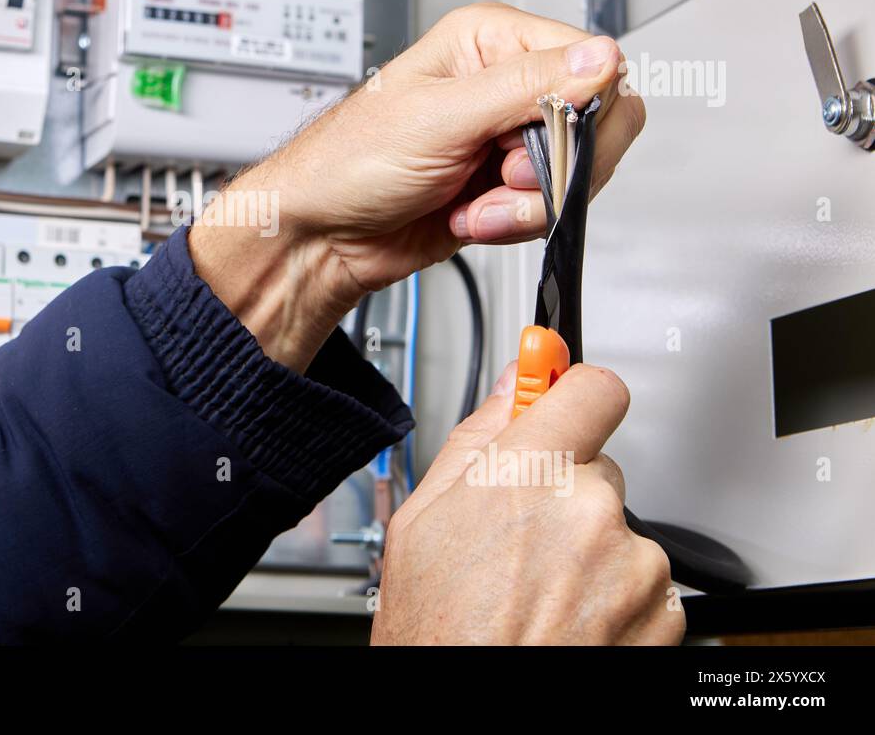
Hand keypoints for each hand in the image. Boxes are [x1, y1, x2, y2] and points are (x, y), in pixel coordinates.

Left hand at [189, 2, 644, 370]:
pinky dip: (516, 223)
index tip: (537, 141)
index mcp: (490, 41)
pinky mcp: (509, 186)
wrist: (324, 235)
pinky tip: (471, 217)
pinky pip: (553, 207)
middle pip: (597, 120)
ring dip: (529, 204)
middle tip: (500, 175)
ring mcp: (510, 138)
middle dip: (552, 166)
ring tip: (475, 202)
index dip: (578, 109)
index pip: (590, 61)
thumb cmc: (349, 163)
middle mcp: (507, 84)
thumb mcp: (439, 118)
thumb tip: (601, 57)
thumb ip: (524, 86)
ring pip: (580, 170)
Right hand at [370, 364, 684, 644]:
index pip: (594, 385)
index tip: (564, 397)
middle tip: (518, 538)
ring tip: (533, 592)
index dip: (575, 391)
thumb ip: (478, 435)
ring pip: (619, 526)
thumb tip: (512, 385)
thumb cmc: (437, 629)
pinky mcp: (663, 612)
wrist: (468, 708)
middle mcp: (592, 509)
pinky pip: (644, 579)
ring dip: (589, 550)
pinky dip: (614, 596)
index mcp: (530, 472)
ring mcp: (634, 564)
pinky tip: (564, 620)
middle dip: (565, 490)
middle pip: (598, 464)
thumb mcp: (423, 516)